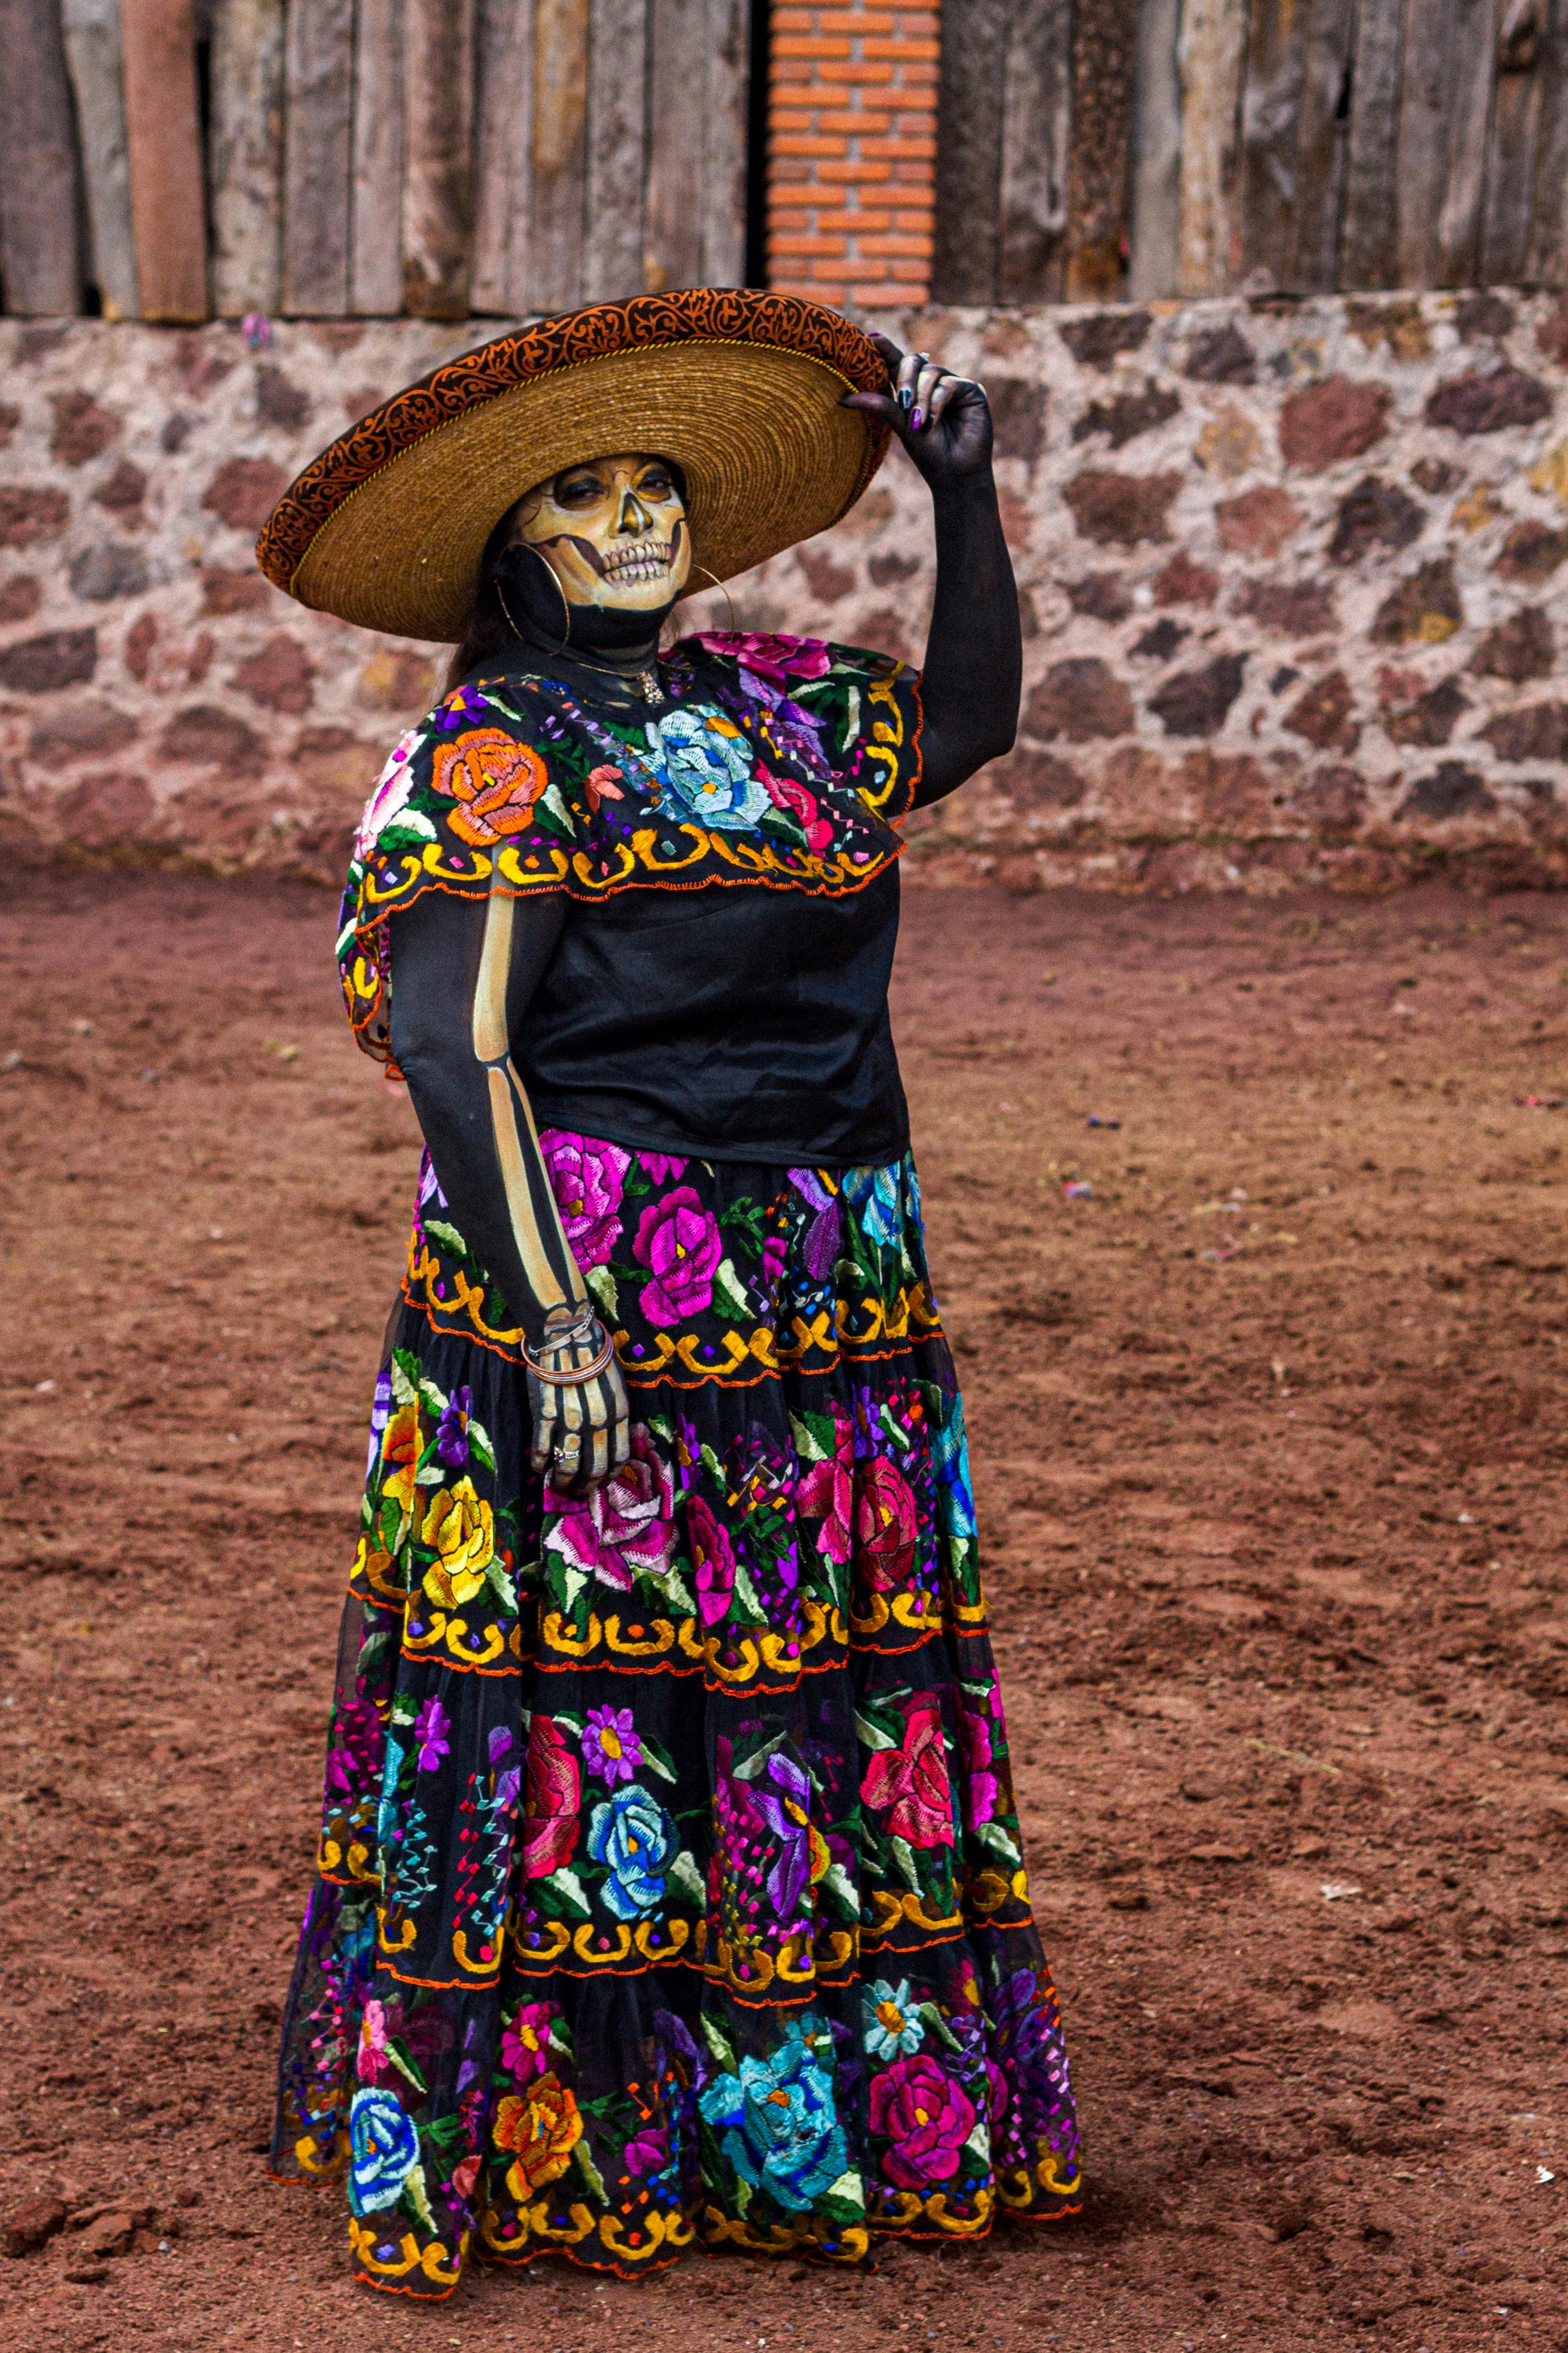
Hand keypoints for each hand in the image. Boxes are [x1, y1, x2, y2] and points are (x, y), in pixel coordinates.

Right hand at [525, 1305, 630, 1496]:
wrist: (565, 1335)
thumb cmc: (593, 1357)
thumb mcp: (617, 1386)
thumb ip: (616, 1415)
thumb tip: (616, 1440)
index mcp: (618, 1414)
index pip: (618, 1459)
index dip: (608, 1477)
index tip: (598, 1483)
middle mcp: (597, 1422)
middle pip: (594, 1468)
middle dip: (585, 1486)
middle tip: (576, 1491)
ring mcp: (570, 1420)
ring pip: (567, 1466)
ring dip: (562, 1482)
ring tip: (556, 1485)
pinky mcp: (545, 1415)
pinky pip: (542, 1450)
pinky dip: (540, 1464)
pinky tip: (539, 1466)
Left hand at [841, 331, 992, 491]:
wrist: (955, 474)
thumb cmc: (929, 453)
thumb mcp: (901, 427)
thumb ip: (879, 406)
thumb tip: (842, 398)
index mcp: (913, 390)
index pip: (897, 363)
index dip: (885, 349)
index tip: (870, 338)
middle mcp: (932, 384)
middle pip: (914, 361)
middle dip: (905, 378)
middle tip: (903, 401)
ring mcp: (952, 385)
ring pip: (931, 372)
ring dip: (922, 397)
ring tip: (919, 422)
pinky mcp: (971, 391)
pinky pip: (949, 384)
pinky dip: (938, 402)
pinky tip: (933, 421)